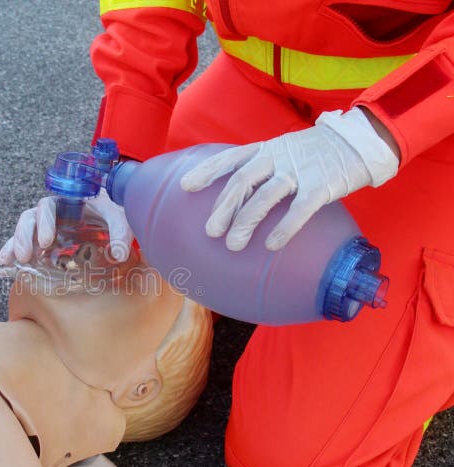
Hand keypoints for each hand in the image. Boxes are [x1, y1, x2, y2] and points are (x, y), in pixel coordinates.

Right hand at [0, 189, 132, 264]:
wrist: (113, 212)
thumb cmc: (113, 208)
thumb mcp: (119, 216)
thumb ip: (121, 231)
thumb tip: (120, 254)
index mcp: (67, 200)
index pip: (48, 206)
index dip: (44, 221)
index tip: (47, 241)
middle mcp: (53, 211)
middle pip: (30, 217)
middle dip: (25, 236)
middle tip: (26, 255)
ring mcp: (46, 224)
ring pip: (24, 228)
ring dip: (16, 243)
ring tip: (12, 261)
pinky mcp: (45, 238)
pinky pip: (24, 241)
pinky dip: (12, 249)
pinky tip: (4, 262)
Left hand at [180, 107, 398, 250]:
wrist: (360, 141)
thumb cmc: (315, 153)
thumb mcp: (283, 150)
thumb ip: (261, 168)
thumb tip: (236, 197)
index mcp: (266, 149)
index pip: (230, 157)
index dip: (207, 171)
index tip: (186, 186)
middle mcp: (277, 157)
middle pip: (243, 181)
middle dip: (224, 208)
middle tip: (210, 232)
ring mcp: (299, 170)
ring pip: (265, 196)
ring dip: (246, 221)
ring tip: (233, 245)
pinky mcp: (322, 185)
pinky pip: (300, 209)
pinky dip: (284, 228)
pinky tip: (272, 245)